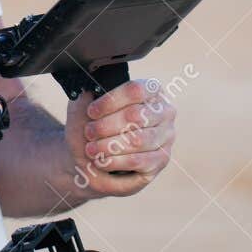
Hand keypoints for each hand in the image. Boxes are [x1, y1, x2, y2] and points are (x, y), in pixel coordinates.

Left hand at [63, 78, 176, 198]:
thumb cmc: (94, 126)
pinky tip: (101, 161)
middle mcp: (165, 112)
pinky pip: (138, 161)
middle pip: (136, 115)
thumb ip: (87, 96)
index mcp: (151, 90)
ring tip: (91, 149)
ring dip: (109, 145)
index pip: (135, 90)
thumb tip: (88, 91)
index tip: (91, 112)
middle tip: (89, 133)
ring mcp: (166, 137)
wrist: (92, 156)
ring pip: (137, 140)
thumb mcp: (85, 107)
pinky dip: (115, 161)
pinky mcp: (160, 160)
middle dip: (106, 126)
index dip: (110, 101)